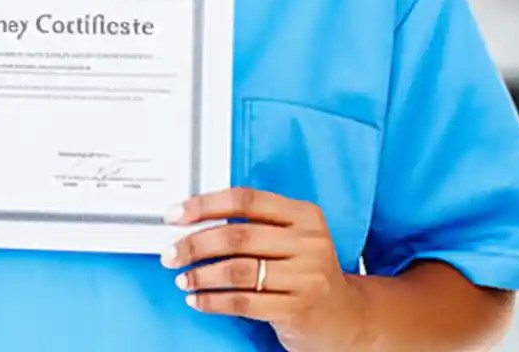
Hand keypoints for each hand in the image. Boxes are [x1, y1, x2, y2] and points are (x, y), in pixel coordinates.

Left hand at [163, 188, 368, 350]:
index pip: (246, 200)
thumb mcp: (295, 239)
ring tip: (182, 279)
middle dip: (195, 244)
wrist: (347, 317)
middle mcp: (309, 242)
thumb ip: (255, 225)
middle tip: (171, 252)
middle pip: (238, 235)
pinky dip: (213, 301)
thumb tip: (194, 222)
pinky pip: (244, 302)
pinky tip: (197, 300)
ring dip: (201, 275)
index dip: (205, 205)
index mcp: (305, 215)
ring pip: (238, 270)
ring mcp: (306, 277)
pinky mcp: (298, 309)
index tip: (176, 214)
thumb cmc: (307, 272)